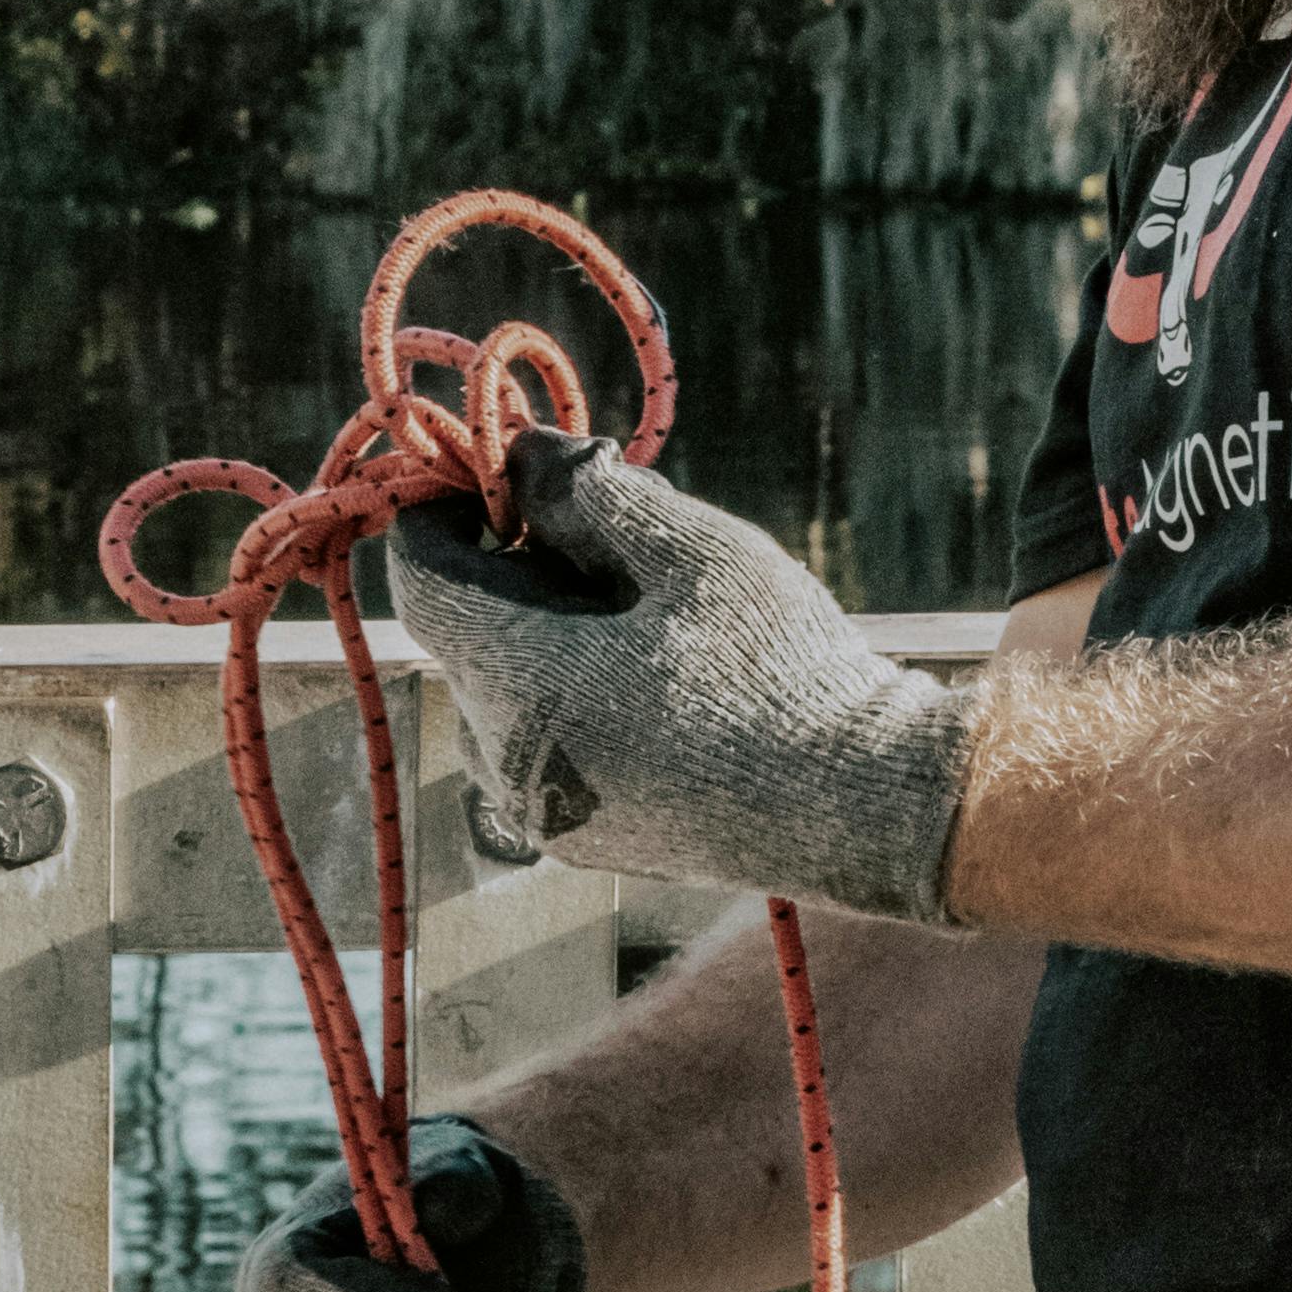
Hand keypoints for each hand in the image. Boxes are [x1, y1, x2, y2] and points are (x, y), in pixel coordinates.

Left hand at [382, 434, 973, 920]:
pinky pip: (542, 745)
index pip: (423, 584)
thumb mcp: (694, 553)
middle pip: (467, 636)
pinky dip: (569, 690)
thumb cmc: (784, 671)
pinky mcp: (589, 840)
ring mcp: (547, 815)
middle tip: (598, 514)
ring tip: (644, 598)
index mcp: (522, 688)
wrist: (869, 809)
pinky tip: (658, 666)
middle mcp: (510, 763)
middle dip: (511, 565)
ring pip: (503, 692)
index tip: (490, 467)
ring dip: (542, 631)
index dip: (438, 514)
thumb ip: (592, 494)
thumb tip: (524, 451)